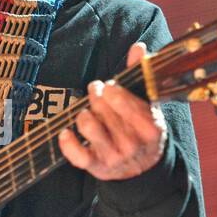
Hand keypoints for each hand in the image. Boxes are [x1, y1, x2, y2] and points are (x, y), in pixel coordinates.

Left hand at [58, 41, 168, 180]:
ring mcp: (114, 157)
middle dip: (96, 96)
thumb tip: (138, 47)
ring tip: (88, 113)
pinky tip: (66, 132)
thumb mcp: (147, 104)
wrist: (142, 169)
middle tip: (96, 94)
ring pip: (88, 125)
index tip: (109, 87)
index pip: (123, 100)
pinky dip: (67, 141)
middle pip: (102, 108)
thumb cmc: (141, 129)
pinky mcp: (96, 167)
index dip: (111, 89)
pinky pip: (76, 153)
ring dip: (83, 114)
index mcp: (150, 127)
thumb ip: (140, 76)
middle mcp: (132, 144)